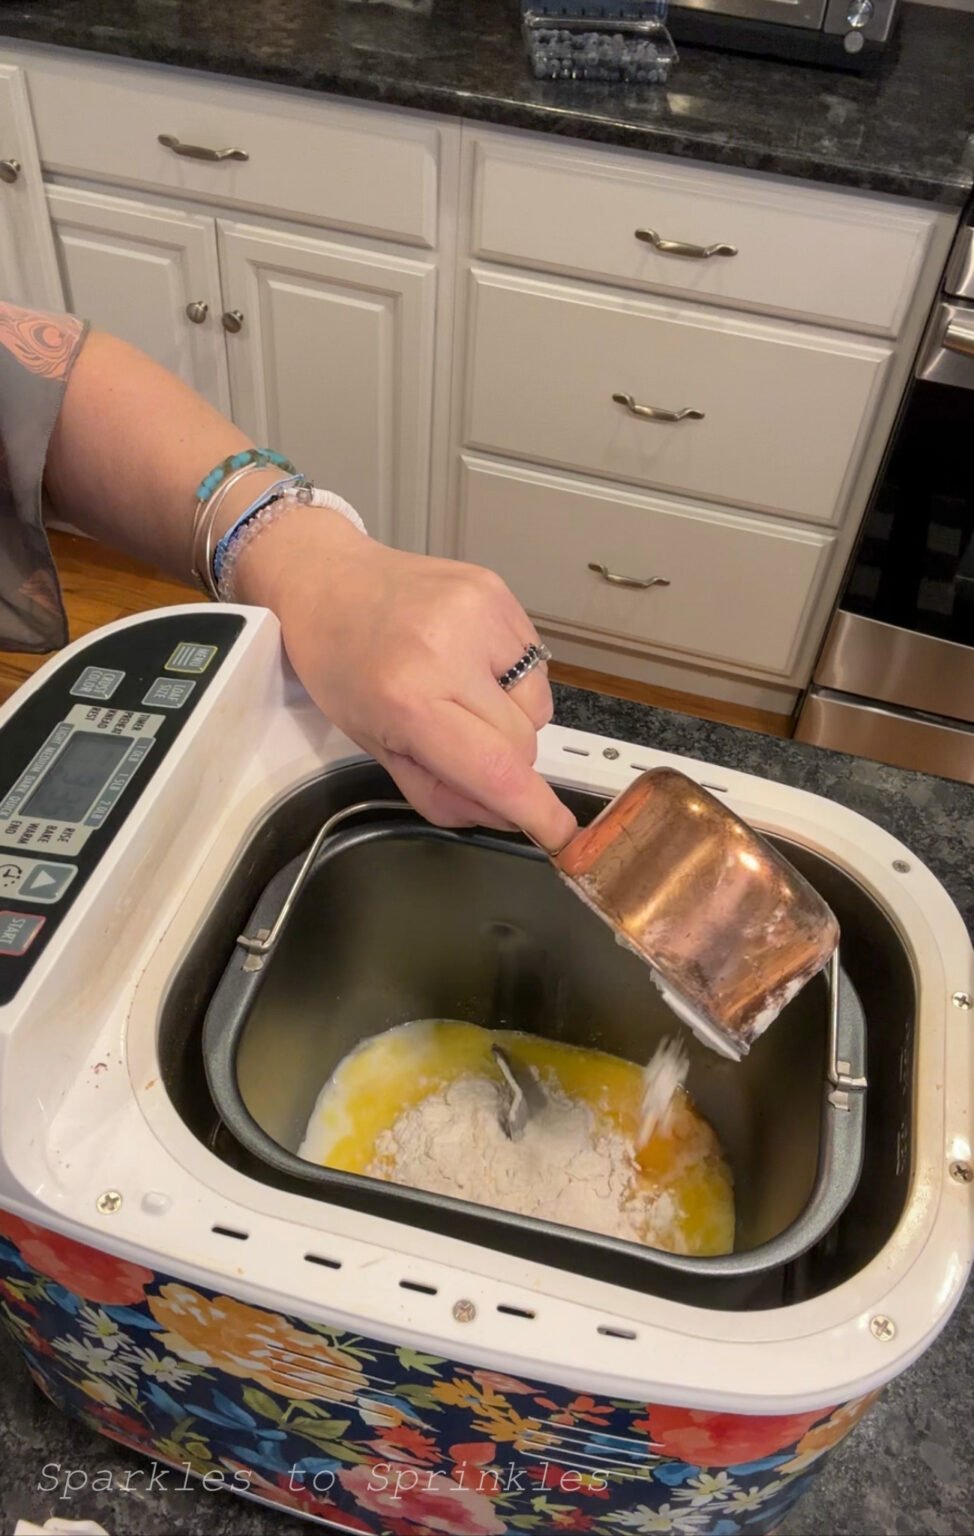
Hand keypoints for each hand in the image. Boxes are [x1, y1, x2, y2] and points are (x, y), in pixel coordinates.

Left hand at [236, 506, 577, 851]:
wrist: (329, 579)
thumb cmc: (340, 666)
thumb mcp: (374, 745)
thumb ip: (439, 792)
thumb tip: (505, 814)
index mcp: (408, 698)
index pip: (495, 769)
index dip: (534, 810)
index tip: (559, 835)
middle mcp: (451, 650)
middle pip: (524, 744)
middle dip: (504, 761)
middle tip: (460, 740)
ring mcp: (481, 613)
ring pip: (538, 708)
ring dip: (511, 718)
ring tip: (461, 691)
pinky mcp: (498, 592)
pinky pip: (534, 667)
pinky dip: (511, 680)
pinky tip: (470, 662)